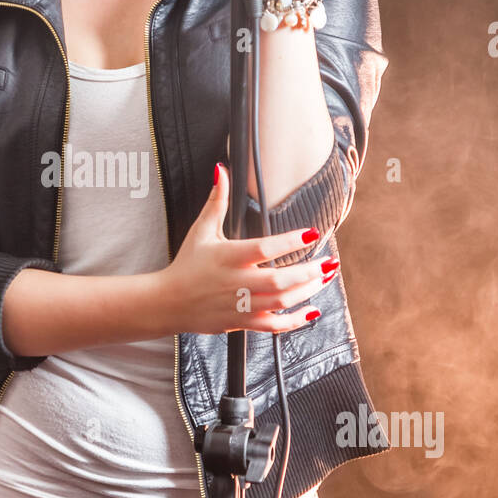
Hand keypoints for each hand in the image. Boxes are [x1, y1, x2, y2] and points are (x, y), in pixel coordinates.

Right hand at [158, 163, 333, 334]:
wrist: (168, 302)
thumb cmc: (187, 264)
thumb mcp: (201, 230)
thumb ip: (218, 201)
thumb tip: (222, 171)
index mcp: (228, 257)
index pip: (263, 248)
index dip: (289, 241)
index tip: (312, 233)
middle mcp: (235, 282)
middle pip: (278, 280)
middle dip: (309, 272)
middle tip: (329, 262)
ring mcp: (239, 304)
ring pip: (279, 302)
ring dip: (307, 291)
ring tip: (324, 278)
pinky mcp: (240, 322)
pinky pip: (272, 326)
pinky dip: (294, 321)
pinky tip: (311, 311)